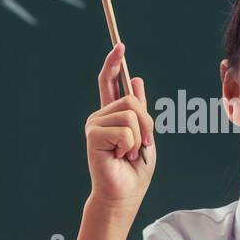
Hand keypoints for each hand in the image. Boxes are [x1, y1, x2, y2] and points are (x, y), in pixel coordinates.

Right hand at [84, 42, 155, 214]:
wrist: (124, 194)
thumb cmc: (134, 169)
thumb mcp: (145, 135)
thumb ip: (140, 110)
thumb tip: (137, 79)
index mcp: (112, 114)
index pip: (109, 82)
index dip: (114, 63)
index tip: (119, 45)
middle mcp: (100, 116)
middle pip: (132, 100)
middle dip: (146, 125)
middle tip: (141, 146)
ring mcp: (95, 124)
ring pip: (131, 115)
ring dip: (139, 139)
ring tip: (128, 154)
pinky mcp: (93, 135)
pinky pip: (125, 131)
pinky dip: (130, 147)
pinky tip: (119, 157)